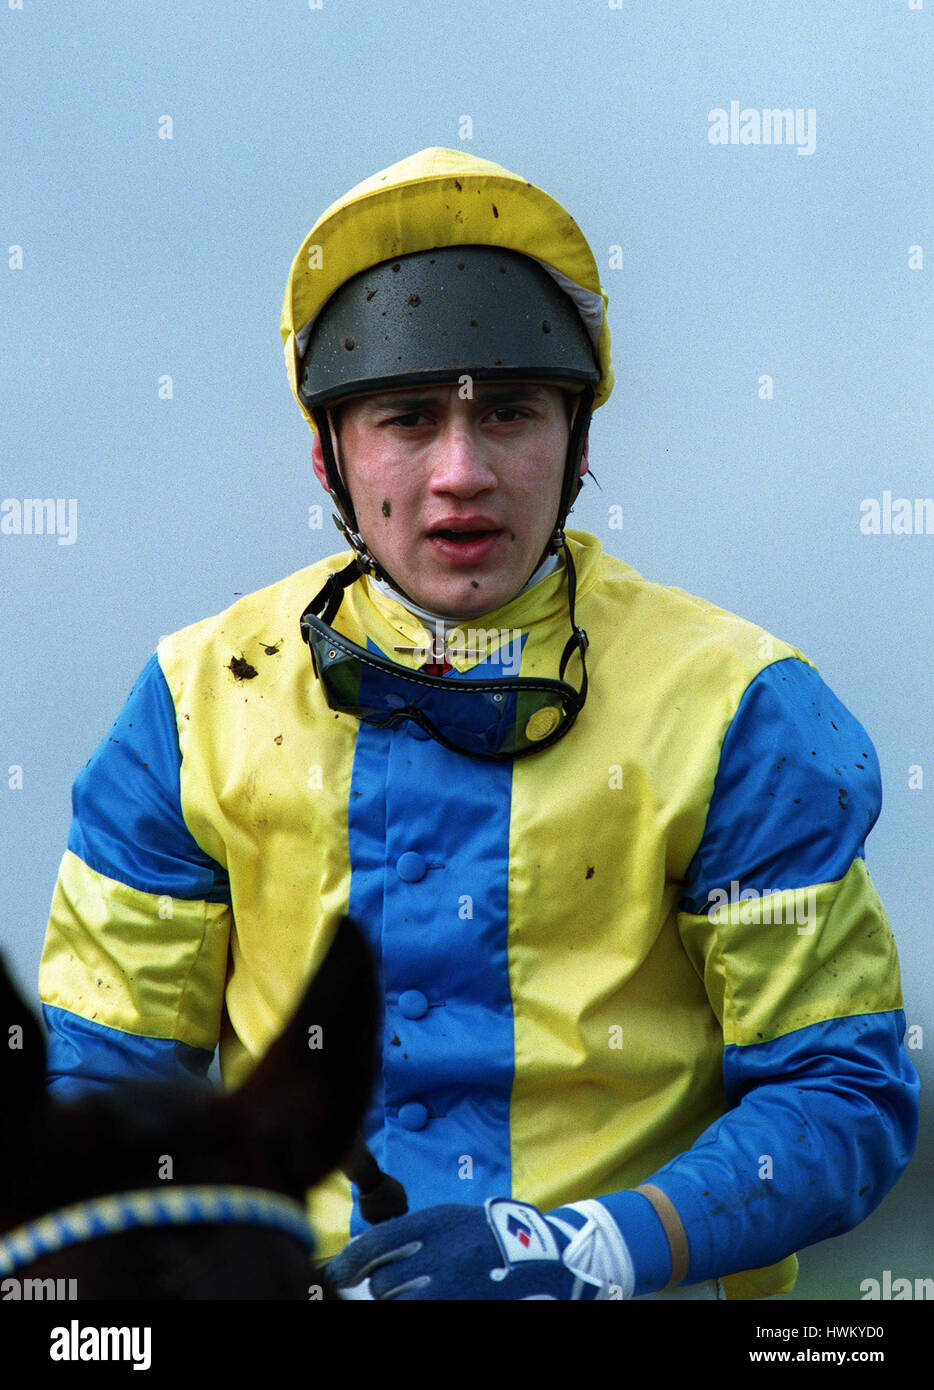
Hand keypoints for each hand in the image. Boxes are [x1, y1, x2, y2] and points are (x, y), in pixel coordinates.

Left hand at [327, 1197, 617, 1299]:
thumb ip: (412, 1235)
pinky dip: (419, 1309)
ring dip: (402, 1303)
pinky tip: (428, 1300)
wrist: (542, 1255)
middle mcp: (440, 1255)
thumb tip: (368, 1259)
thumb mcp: (450, 1220)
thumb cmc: (487, 1235)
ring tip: (420, 1295)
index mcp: (435, 1223)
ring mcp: (452, 1287)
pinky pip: (421, 1312)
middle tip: (395, 1290)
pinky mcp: (462, 1306)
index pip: (374, 1244)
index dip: (347, 1264)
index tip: (336, 1277)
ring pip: (399, 1304)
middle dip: (384, 1290)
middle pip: (384, 1285)